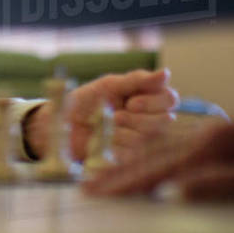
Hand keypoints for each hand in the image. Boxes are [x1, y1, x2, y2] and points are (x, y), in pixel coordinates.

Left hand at [25, 68, 178, 161]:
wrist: (63, 125)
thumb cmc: (87, 102)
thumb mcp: (109, 86)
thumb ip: (137, 80)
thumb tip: (166, 73)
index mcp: (149, 99)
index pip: (170, 99)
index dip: (155, 102)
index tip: (132, 101)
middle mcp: (151, 121)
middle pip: (165, 122)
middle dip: (139, 119)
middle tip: (117, 116)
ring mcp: (141, 141)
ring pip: (149, 138)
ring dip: (124, 131)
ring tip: (108, 126)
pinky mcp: (129, 160)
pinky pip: (133, 154)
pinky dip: (116, 145)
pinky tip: (105, 142)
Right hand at [83, 121, 233, 201]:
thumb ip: (217, 183)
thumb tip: (176, 191)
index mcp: (212, 145)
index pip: (158, 169)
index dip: (126, 182)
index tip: (99, 192)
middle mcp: (206, 135)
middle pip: (151, 156)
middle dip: (117, 173)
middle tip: (88, 186)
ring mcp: (209, 133)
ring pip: (158, 145)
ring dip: (128, 160)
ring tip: (103, 172)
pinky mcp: (215, 135)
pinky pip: (172, 140)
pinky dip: (149, 147)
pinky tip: (140, 151)